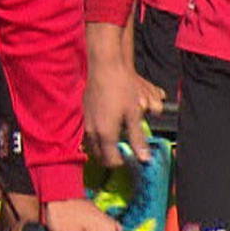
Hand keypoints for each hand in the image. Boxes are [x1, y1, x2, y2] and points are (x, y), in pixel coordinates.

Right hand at [83, 24, 159, 167]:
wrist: (104, 67)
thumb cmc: (121, 88)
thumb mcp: (134, 115)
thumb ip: (137, 139)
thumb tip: (144, 158)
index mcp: (105, 134)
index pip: (111, 160)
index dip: (122, 163)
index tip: (132, 159)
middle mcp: (92, 131)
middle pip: (99, 156)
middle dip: (111, 158)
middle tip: (124, 154)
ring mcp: (86, 122)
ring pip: (93, 144)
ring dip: (103, 148)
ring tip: (117, 142)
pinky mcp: (85, 113)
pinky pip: (90, 133)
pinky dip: (98, 136)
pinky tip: (109, 127)